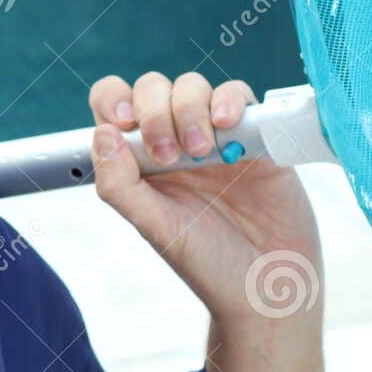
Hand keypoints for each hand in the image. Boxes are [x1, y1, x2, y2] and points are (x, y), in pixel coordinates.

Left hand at [89, 73, 324, 371]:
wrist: (270, 285)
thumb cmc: (208, 263)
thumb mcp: (154, 227)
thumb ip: (119, 184)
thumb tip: (101, 133)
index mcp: (141, 162)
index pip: (113, 108)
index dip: (112, 100)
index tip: (120, 122)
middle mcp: (174, 143)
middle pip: (152, 89)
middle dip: (154, 111)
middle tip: (168, 155)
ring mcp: (215, 137)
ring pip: (192, 86)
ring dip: (188, 108)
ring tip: (201, 151)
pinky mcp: (256, 137)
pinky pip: (238, 96)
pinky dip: (229, 100)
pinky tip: (228, 126)